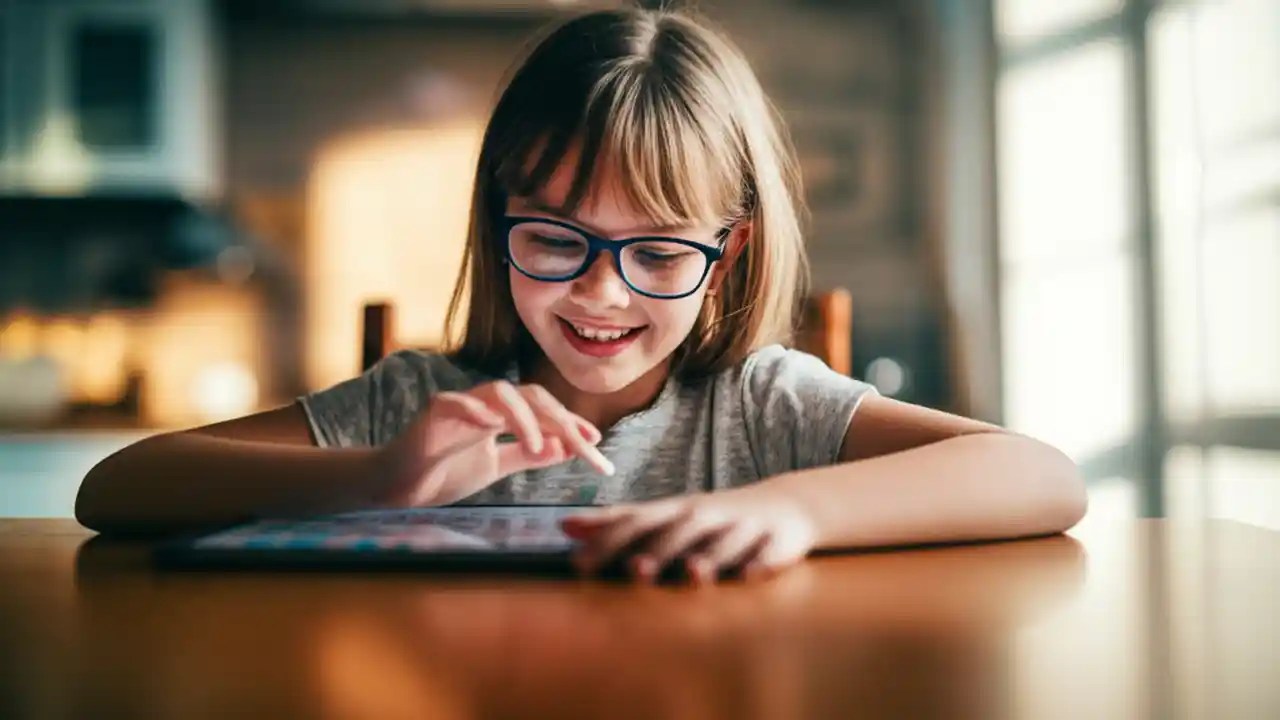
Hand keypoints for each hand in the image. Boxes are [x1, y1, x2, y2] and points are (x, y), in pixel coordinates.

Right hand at [378, 381, 614, 506]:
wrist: (396, 486)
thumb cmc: (442, 472)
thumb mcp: (495, 466)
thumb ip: (527, 455)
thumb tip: (566, 447)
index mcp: (502, 415)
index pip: (545, 411)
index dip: (572, 425)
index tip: (598, 446)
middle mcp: (486, 403)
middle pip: (533, 398)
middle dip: (564, 422)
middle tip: (587, 448)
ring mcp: (460, 404)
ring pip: (501, 393)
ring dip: (525, 418)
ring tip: (540, 448)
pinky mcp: (433, 413)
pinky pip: (456, 402)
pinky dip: (475, 410)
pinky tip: (490, 426)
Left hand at [559, 488, 817, 583]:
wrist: (787, 504)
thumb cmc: (712, 518)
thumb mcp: (666, 515)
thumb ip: (618, 523)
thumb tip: (564, 527)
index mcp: (678, 511)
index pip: (639, 521)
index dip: (610, 539)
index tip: (580, 563)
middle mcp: (709, 515)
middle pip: (681, 529)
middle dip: (659, 548)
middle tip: (634, 570)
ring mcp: (745, 526)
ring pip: (726, 541)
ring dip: (710, 556)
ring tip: (693, 573)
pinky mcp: (778, 541)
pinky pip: (769, 554)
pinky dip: (761, 563)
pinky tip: (750, 576)